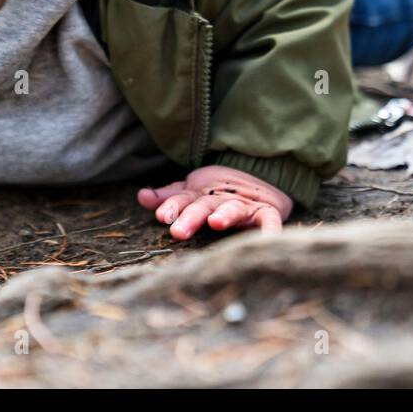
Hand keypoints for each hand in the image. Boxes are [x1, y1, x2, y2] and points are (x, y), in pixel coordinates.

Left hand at [137, 164, 293, 239]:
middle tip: (178, 230)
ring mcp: (243, 205)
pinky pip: (269, 220)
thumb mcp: (191, 192)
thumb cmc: (217, 192)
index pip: (182, 200)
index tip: (162, 217)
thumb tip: (142, 196)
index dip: (172, 207)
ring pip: (232, 209)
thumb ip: (168, 198)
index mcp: (200, 196)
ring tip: (216, 222)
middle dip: (191, 217)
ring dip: (225, 215)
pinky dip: (270, 229)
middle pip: (203, 206)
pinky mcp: (266, 211)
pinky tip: (269, 238)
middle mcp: (220, 200)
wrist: (258, 174)